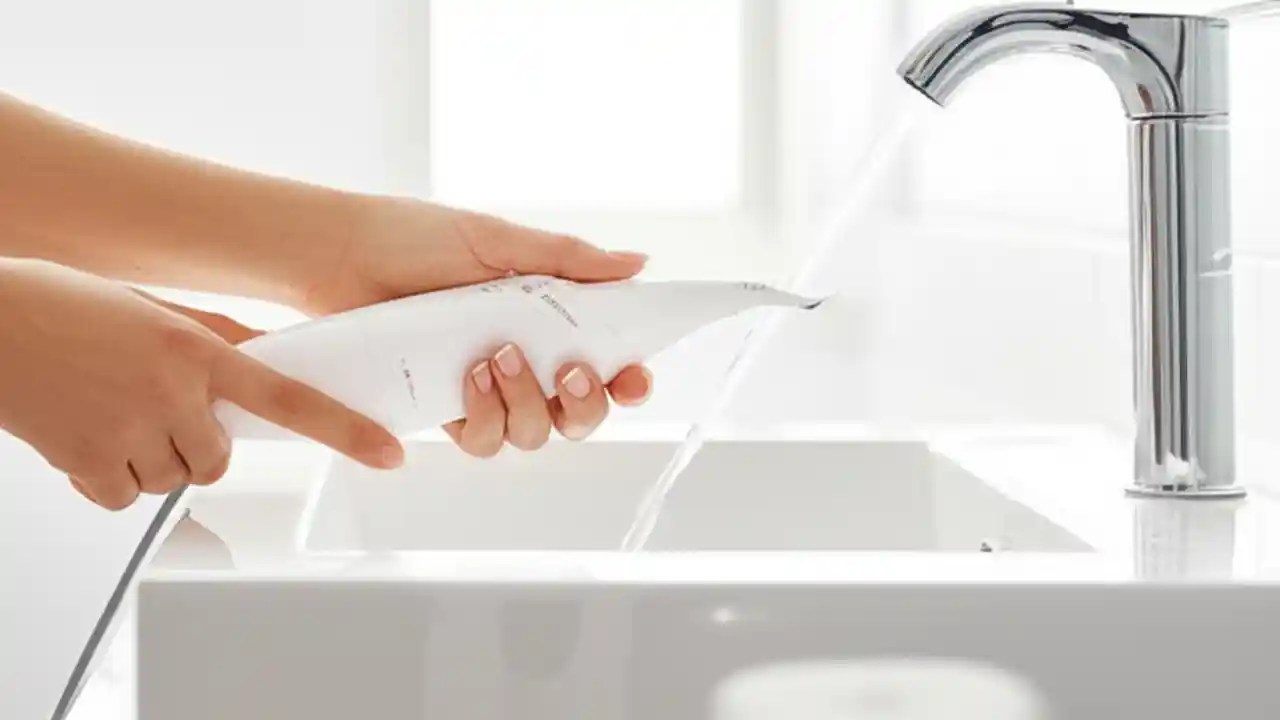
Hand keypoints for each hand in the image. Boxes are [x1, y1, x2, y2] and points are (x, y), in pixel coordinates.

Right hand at [0, 259, 401, 509]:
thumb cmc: (65, 308)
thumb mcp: (156, 312)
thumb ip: (215, 340)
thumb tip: (268, 361)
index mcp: (195, 348)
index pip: (288, 396)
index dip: (344, 431)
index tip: (389, 455)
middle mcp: (171, 390)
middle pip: (219, 458)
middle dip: (194, 444)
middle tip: (152, 410)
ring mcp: (129, 428)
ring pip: (172, 479)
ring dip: (148, 460)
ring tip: (109, 412)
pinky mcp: (86, 462)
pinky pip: (124, 498)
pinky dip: (106, 479)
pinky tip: (83, 436)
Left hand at [293, 197, 653, 455]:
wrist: (339, 254)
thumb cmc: (414, 237)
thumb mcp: (496, 239)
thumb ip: (567, 258)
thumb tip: (637, 264)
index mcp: (548, 318)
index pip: (607, 361)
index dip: (629, 380)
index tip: (634, 376)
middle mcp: (526, 360)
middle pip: (580, 415)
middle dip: (586, 405)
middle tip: (572, 371)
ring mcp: (488, 389)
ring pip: (533, 434)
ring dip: (528, 405)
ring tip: (497, 357)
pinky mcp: (447, 407)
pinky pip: (482, 440)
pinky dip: (484, 416)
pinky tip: (469, 378)